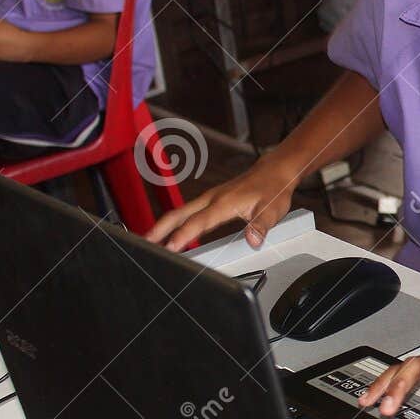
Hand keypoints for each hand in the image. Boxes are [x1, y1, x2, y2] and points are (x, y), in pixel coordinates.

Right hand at [145, 155, 299, 249]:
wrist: (274, 171)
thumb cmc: (272, 188)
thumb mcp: (273, 210)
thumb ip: (261, 226)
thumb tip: (252, 240)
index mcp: (224, 202)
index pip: (198, 222)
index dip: (183, 236)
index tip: (171, 247)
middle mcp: (212, 198)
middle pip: (179, 214)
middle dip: (160, 229)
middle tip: (145, 243)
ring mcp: (210, 198)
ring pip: (181, 212)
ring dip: (164, 226)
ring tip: (151, 242)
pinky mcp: (211, 200)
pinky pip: (189, 212)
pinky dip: (176, 222)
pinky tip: (173, 234)